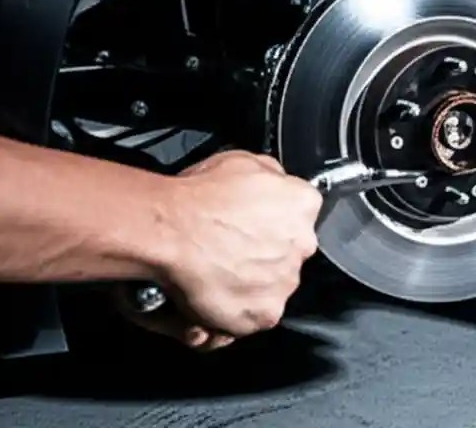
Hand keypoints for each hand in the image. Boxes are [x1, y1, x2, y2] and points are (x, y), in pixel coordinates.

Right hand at [121, 150, 321, 350]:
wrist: (172, 231)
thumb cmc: (200, 197)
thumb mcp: (243, 161)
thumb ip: (272, 177)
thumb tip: (275, 185)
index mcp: (302, 204)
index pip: (299, 214)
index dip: (272, 219)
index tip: (252, 222)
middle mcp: (302, 244)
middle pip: (288, 252)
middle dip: (264, 253)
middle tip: (229, 249)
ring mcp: (285, 282)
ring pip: (273, 285)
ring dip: (251, 282)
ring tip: (216, 275)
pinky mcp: (265, 313)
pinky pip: (254, 314)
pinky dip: (235, 310)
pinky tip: (212, 298)